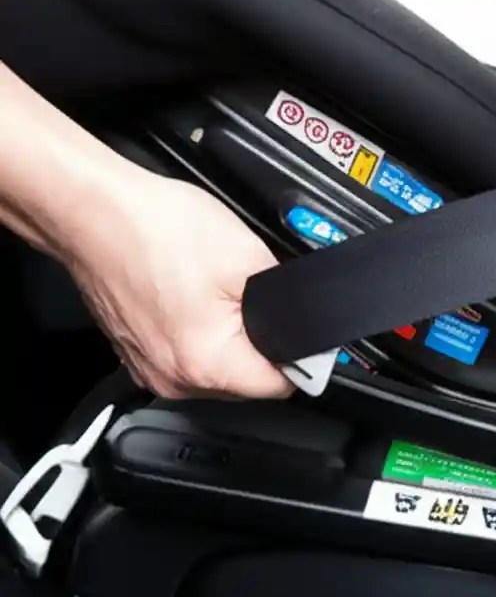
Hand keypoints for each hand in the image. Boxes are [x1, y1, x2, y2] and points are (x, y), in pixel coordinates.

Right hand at [61, 172, 292, 399]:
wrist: (91, 210)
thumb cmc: (155, 229)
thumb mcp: (249, 258)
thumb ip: (286, 302)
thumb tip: (303, 325)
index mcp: (207, 365)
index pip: (281, 385)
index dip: (298, 356)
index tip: (296, 330)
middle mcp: (174, 379)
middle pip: (248, 382)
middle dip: (260, 344)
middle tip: (249, 299)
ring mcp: (150, 369)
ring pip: (217, 370)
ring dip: (228, 338)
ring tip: (215, 294)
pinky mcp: (136, 353)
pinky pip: (186, 356)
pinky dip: (196, 333)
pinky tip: (190, 298)